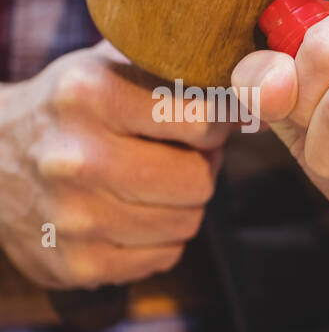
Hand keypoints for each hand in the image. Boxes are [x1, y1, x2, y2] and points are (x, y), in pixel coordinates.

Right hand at [0, 41, 229, 288]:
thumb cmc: (67, 111)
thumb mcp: (104, 67)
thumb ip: (172, 66)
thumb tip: (258, 77)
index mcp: (88, 95)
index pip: (204, 121)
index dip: (217, 125)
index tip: (209, 124)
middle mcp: (78, 158)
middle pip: (199, 180)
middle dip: (199, 169)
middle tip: (178, 158)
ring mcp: (75, 217)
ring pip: (187, 223)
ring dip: (180, 206)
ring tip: (149, 186)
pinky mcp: (77, 264)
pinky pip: (164, 257)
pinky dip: (158, 240)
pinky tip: (128, 215)